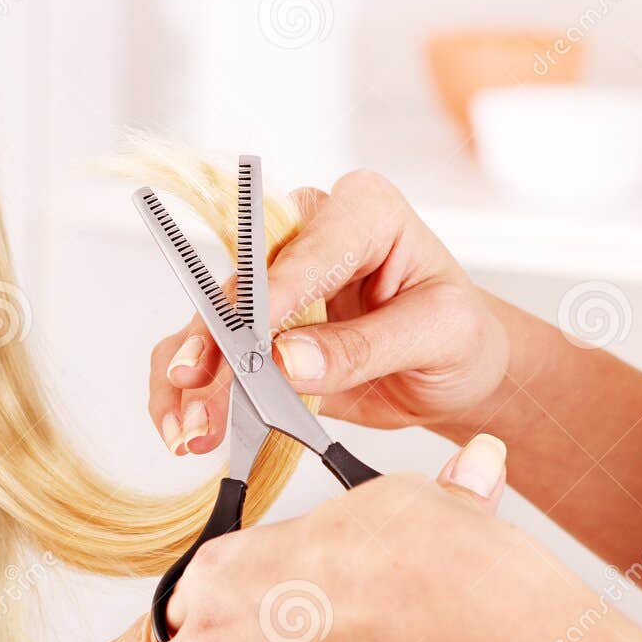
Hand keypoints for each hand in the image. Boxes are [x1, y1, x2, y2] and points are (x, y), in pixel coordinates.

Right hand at [150, 170, 509, 454]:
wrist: (451, 376)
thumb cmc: (458, 339)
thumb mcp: (439, 336)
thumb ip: (363, 346)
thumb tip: (287, 360)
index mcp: (362, 213)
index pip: (309, 245)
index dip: (277, 290)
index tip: (256, 335)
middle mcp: (304, 239)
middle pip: (241, 285)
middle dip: (217, 345)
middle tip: (201, 388)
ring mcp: (269, 288)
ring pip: (207, 324)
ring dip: (191, 379)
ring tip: (192, 428)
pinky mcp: (247, 335)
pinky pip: (200, 356)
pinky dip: (184, 395)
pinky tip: (182, 426)